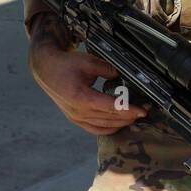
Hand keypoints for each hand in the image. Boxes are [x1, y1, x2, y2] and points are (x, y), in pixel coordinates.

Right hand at [28, 14, 147, 135]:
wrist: (45, 70)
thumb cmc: (65, 65)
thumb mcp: (88, 61)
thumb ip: (108, 69)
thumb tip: (123, 76)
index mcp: (81, 98)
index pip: (111, 107)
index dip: (129, 109)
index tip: (142, 110)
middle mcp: (78, 112)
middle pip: (110, 119)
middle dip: (129, 116)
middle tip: (145, 110)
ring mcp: (76, 118)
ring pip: (104, 127)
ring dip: (121, 123)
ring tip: (135, 116)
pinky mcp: (75, 119)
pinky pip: (95, 129)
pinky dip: (109, 128)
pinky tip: (120, 123)